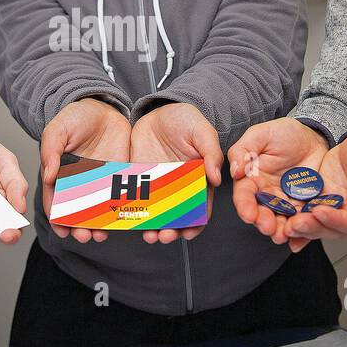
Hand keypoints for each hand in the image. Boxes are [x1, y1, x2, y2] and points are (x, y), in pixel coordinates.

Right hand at [40, 98, 131, 242]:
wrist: (104, 107)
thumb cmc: (76, 117)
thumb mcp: (58, 129)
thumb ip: (50, 150)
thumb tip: (47, 174)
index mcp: (60, 175)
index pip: (55, 200)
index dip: (56, 216)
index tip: (60, 229)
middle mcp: (79, 184)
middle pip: (76, 212)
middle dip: (78, 227)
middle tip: (82, 237)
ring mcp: (100, 183)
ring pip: (97, 210)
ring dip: (97, 225)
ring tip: (99, 235)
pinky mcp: (119, 178)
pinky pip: (119, 198)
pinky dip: (119, 212)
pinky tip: (120, 222)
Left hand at [129, 102, 221, 243]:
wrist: (156, 110)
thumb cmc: (184, 119)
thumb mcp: (201, 131)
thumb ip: (211, 152)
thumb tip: (216, 178)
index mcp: (198, 180)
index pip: (200, 207)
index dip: (196, 223)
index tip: (189, 233)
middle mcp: (178, 188)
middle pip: (177, 216)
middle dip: (172, 230)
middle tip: (165, 236)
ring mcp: (157, 186)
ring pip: (156, 214)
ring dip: (153, 227)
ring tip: (150, 235)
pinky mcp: (138, 180)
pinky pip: (136, 201)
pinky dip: (134, 213)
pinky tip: (130, 220)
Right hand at [227, 118, 327, 247]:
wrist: (315, 137)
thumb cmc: (286, 133)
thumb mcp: (261, 135)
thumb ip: (243, 151)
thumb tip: (234, 171)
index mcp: (252, 179)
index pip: (244, 195)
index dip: (245, 206)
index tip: (248, 215)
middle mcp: (266, 194)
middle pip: (261, 213)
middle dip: (263, 222)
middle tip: (268, 228)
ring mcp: (286, 202)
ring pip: (281, 221)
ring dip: (281, 230)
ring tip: (283, 235)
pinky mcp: (304, 206)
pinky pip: (302, 220)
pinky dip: (302, 231)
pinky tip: (301, 236)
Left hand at [279, 127, 346, 250]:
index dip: (337, 219)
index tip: (319, 211)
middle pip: (334, 229)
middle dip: (314, 228)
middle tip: (296, 223)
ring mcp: (337, 210)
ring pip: (320, 226)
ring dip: (303, 229)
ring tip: (287, 226)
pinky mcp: (322, 203)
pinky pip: (310, 217)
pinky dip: (298, 224)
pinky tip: (284, 225)